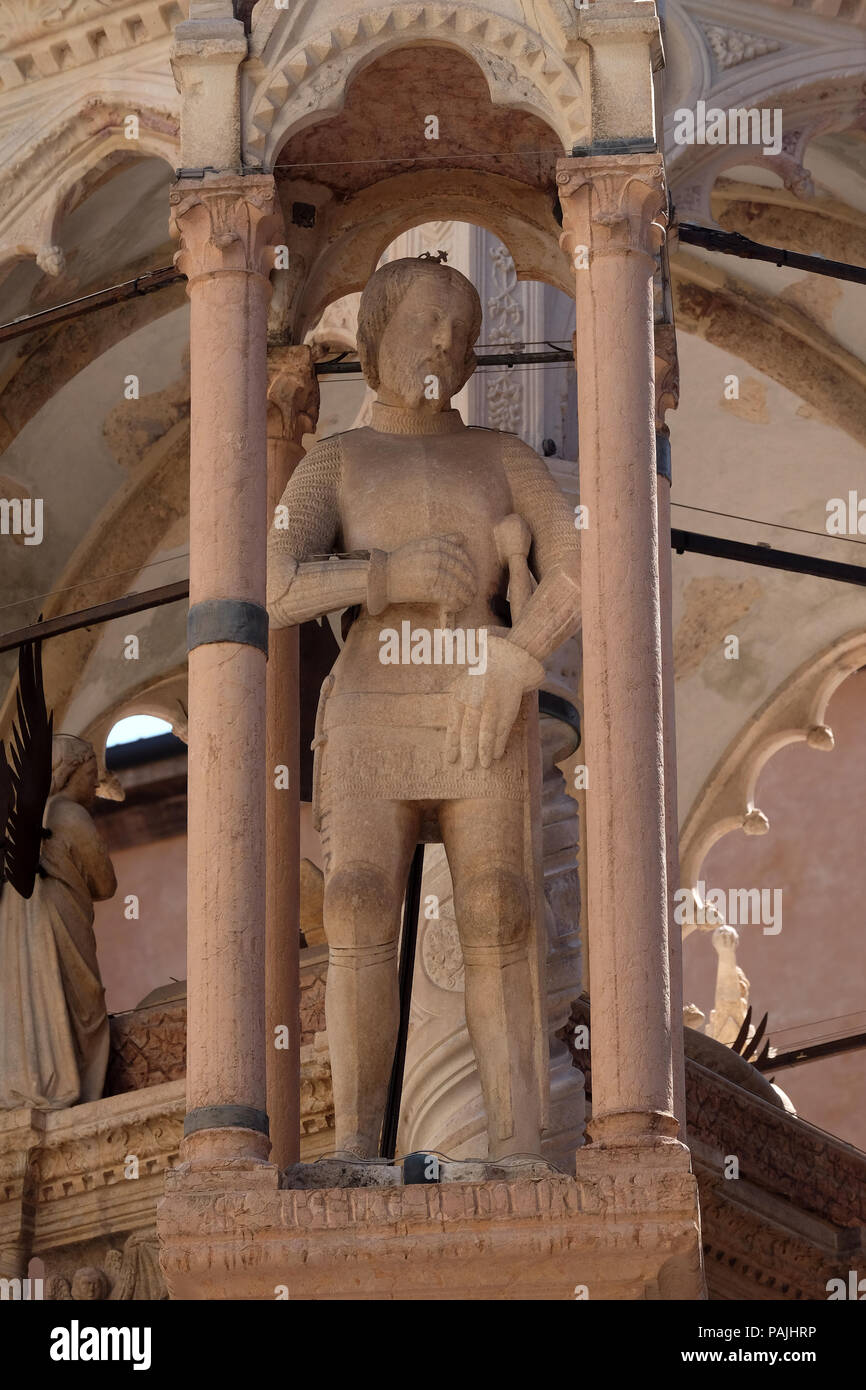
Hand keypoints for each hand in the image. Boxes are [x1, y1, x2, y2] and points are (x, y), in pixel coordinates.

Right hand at [386, 534, 475, 609]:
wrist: (382, 577)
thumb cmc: (401, 561)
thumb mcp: (421, 544)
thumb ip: (443, 540)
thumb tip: (463, 538)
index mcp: (433, 544)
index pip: (459, 553)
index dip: (468, 565)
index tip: (472, 573)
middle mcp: (434, 557)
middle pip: (461, 570)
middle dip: (470, 581)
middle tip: (473, 590)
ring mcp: (432, 573)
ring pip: (457, 585)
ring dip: (465, 595)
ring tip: (468, 600)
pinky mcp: (428, 590)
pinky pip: (449, 597)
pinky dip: (456, 603)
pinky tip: (458, 606)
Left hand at [445, 634, 544, 769]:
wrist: (510, 660)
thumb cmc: (480, 670)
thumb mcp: (460, 673)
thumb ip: (451, 687)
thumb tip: (439, 677)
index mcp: (462, 695)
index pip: (455, 724)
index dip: (452, 744)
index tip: (450, 760)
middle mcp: (477, 702)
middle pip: (471, 732)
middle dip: (468, 752)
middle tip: (467, 768)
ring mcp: (494, 707)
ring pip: (488, 733)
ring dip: (485, 752)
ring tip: (483, 766)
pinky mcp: (508, 710)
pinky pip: (503, 730)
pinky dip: (499, 743)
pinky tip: (496, 755)